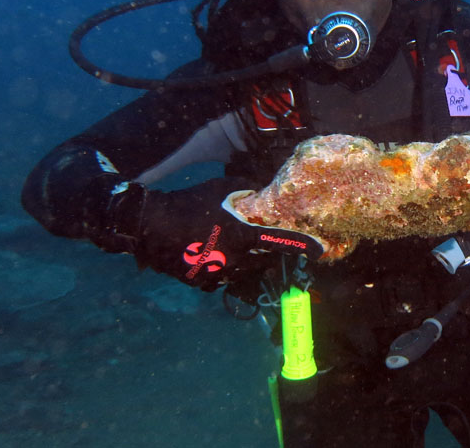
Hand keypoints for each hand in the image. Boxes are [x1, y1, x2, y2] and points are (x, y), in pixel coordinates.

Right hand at [110, 179, 324, 289]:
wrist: (150, 225)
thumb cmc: (188, 203)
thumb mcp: (220, 187)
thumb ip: (244, 190)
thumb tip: (255, 192)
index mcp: (243, 236)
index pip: (281, 242)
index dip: (302, 245)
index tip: (319, 250)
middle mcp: (236, 259)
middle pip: (262, 261)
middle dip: (264, 252)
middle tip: (257, 240)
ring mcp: (218, 273)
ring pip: (242, 271)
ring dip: (243, 261)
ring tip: (229, 244)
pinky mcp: (202, 282)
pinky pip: (221, 278)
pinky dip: (221, 267)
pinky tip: (210, 254)